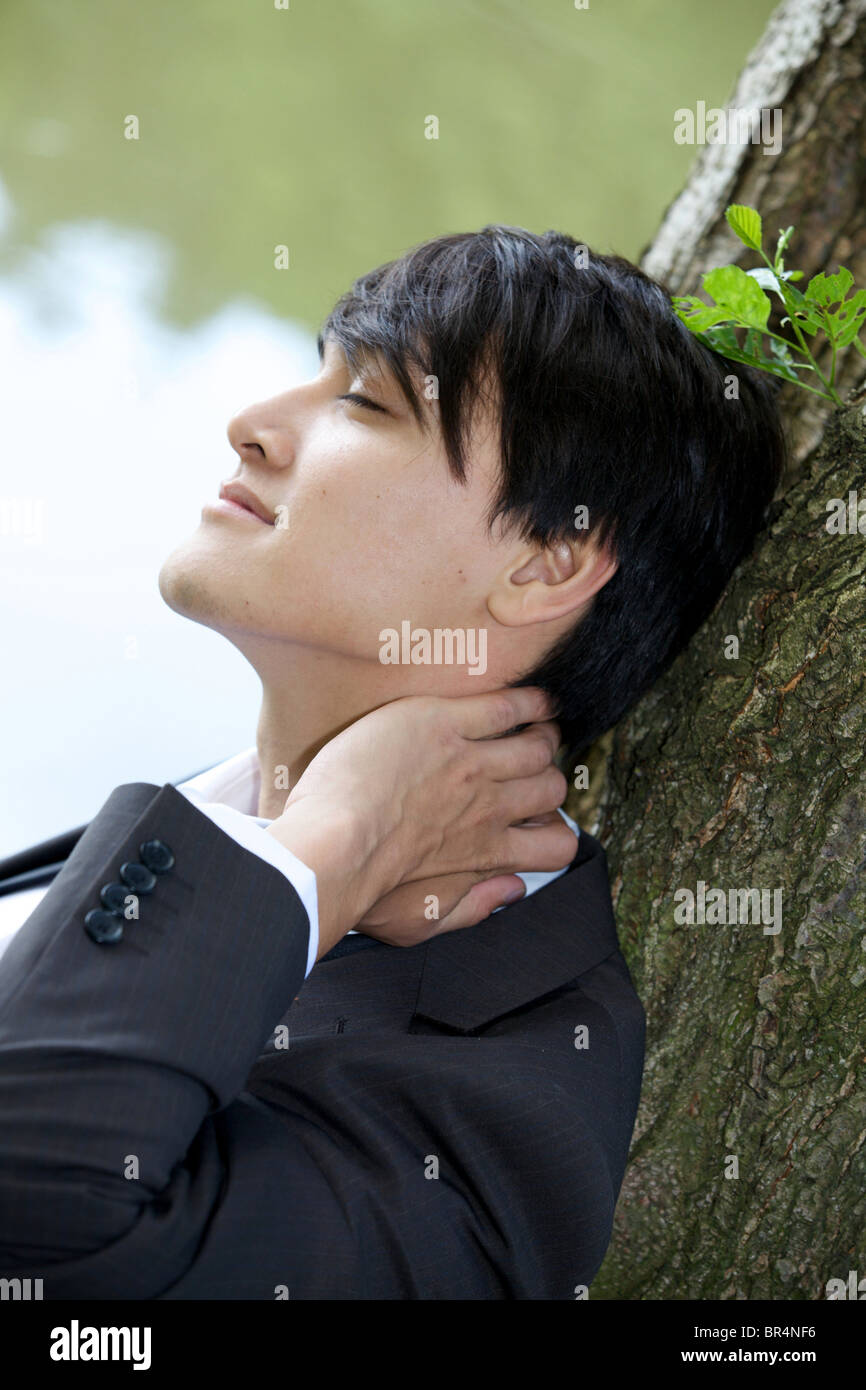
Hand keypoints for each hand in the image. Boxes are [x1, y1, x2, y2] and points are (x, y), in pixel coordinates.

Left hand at [264, 688, 575, 957]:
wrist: (331, 848)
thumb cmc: (364, 892)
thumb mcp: (420, 924)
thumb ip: (473, 909)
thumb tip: (513, 890)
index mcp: (487, 852)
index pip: (556, 846)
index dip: (556, 831)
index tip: (538, 822)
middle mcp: (489, 807)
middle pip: (552, 788)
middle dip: (548, 778)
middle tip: (531, 769)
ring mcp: (470, 762)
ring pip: (536, 746)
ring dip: (542, 736)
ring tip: (534, 729)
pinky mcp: (442, 725)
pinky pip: (505, 708)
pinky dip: (528, 701)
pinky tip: (534, 700)